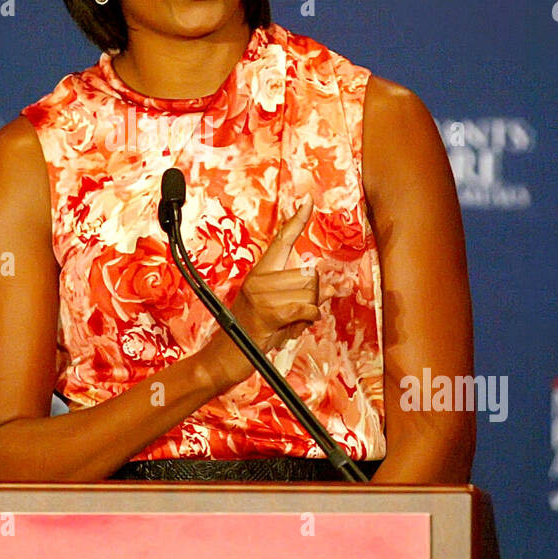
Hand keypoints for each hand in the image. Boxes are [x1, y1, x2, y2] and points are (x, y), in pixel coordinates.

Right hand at [203, 195, 334, 392]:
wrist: (225, 358)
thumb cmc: (252, 336)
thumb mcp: (279, 312)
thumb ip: (303, 296)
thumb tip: (332, 287)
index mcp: (259, 273)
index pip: (282, 241)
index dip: (297, 220)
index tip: (308, 200)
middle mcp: (259, 278)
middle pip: (308, 275)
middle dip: (311, 298)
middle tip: (293, 318)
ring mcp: (261, 294)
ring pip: (310, 293)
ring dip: (307, 313)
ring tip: (287, 326)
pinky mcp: (268, 312)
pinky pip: (306, 309)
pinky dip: (307, 320)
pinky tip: (293, 328)